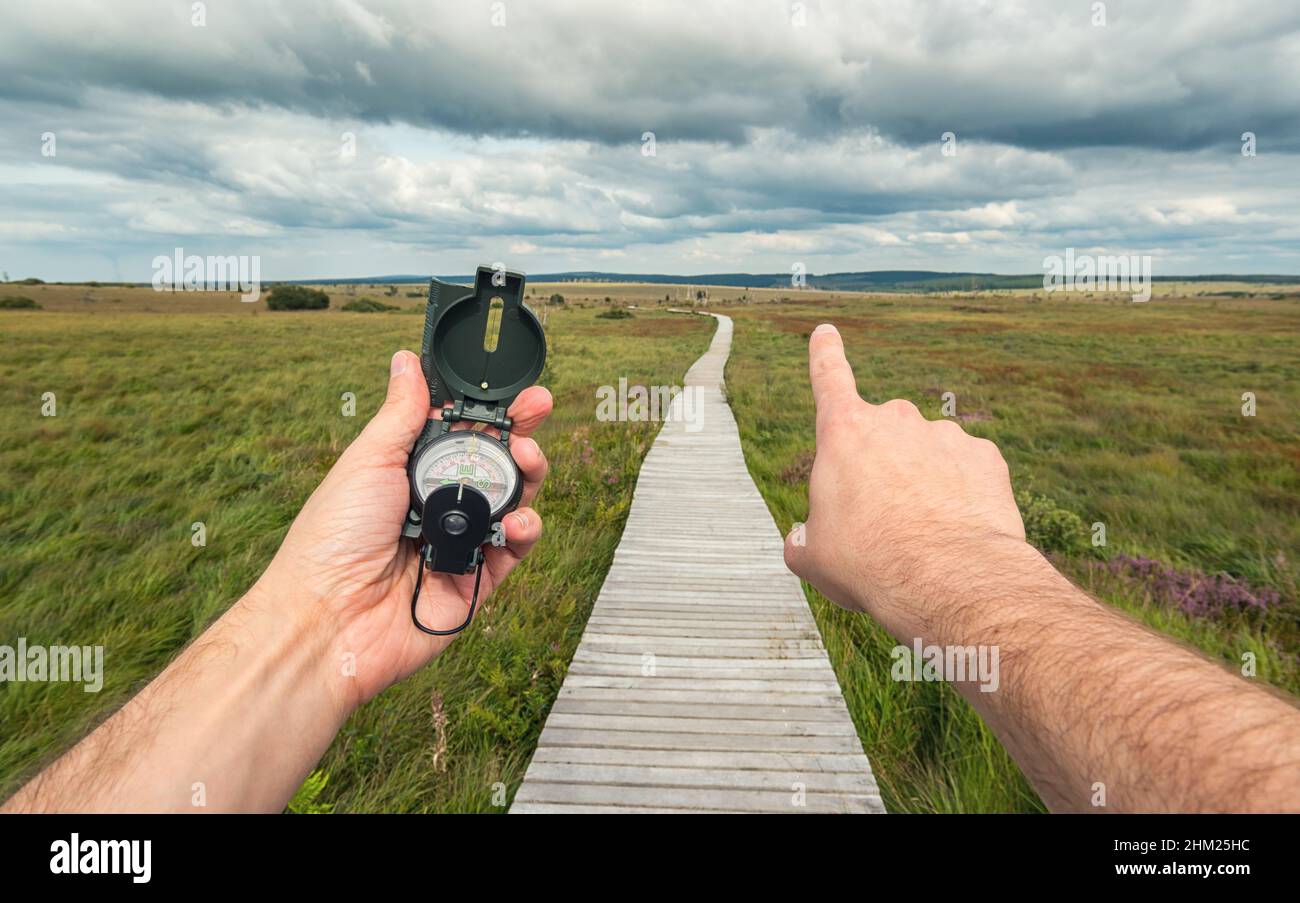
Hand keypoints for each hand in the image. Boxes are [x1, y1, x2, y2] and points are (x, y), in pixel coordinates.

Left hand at [254, 350, 551, 706]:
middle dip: (522, 436)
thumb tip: (407, 361)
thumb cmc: (333, 538)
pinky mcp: (476, 582)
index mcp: (410, 473)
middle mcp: (438, 505)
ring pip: (513, 503)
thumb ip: (402, 413)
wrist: (328, 616)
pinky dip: (525, 531)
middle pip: (495, 465)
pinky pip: (514, 551)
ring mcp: (459, 543)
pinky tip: (518, 519)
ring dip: (528, 476)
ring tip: (529, 460)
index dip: (494, 413)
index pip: (463, 434)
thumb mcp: (369, 460)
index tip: (521, 393)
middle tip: (538, 410)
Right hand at [783, 324, 1024, 640]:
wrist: (946, 579)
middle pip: (881, 436)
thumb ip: (802, 539)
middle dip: (880, 469)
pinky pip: (965, 472)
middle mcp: (894, 420)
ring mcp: (944, 435)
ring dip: (921, 484)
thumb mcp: (812, 557)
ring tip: (921, 535)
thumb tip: (802, 539)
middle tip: (880, 522)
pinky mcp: (985, 458)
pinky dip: (959, 495)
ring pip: (925, 457)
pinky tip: (954, 528)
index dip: (825, 354)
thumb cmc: (868, 564)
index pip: (828, 378)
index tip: (827, 331)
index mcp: (844, 433)